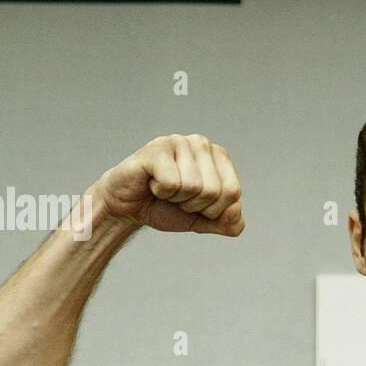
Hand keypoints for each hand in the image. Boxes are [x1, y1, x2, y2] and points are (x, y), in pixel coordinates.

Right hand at [90, 133, 244, 234]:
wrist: (129, 207)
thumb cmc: (167, 208)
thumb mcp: (204, 221)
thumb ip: (229, 223)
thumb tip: (236, 208)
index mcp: (219, 157)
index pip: (233, 192)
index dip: (213, 210)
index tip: (194, 203)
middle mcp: (202, 143)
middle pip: (214, 191)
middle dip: (194, 205)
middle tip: (176, 197)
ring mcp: (180, 141)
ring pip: (193, 187)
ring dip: (176, 198)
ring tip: (164, 189)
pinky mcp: (159, 147)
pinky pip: (172, 184)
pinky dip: (161, 192)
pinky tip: (152, 182)